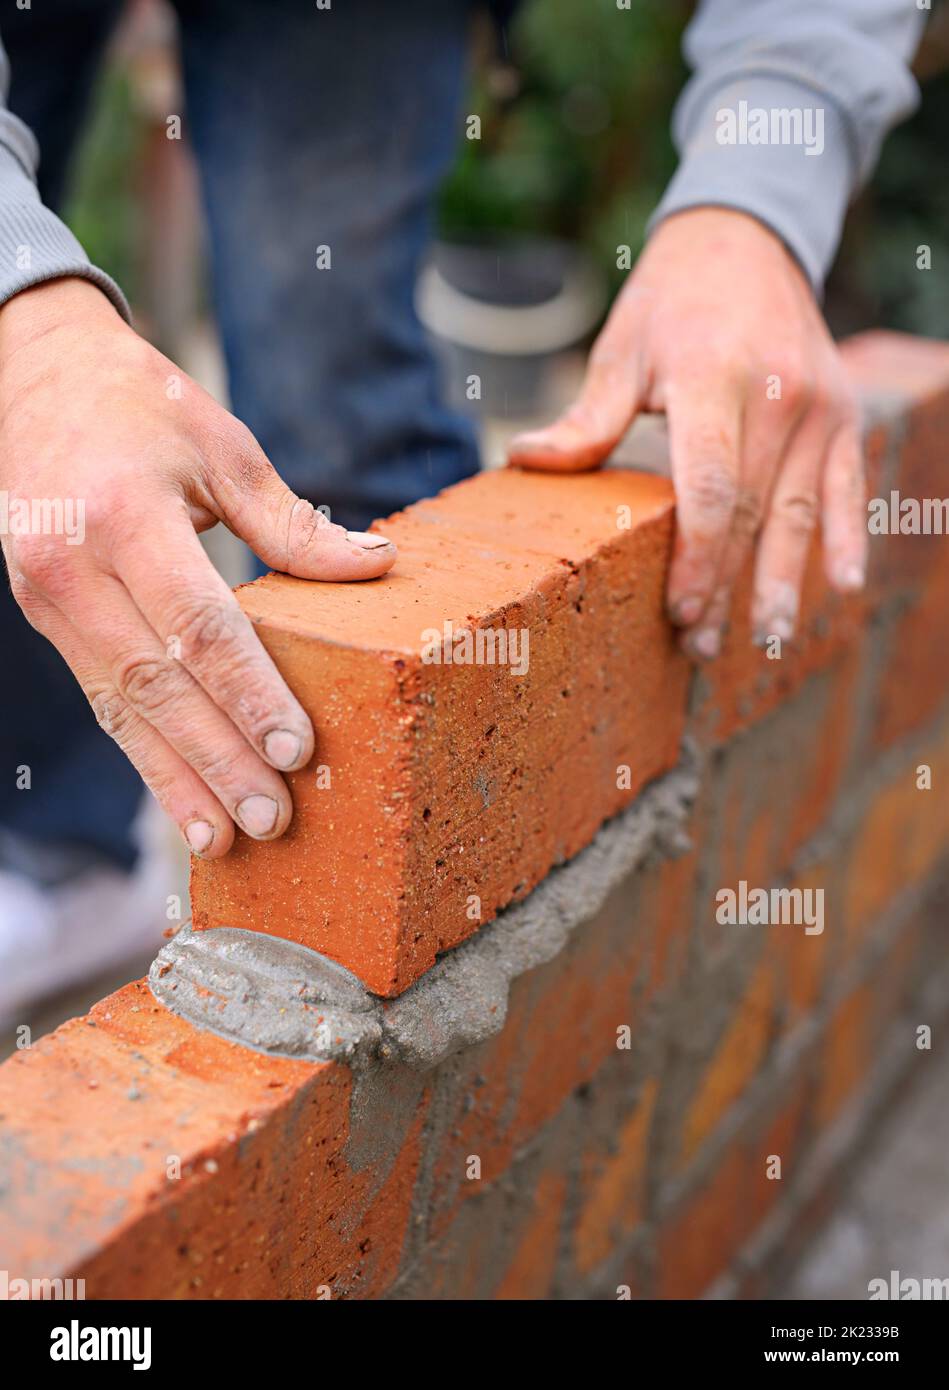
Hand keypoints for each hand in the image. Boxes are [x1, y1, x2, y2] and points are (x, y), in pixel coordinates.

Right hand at [0, 278, 395, 856]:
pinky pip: (103, 698)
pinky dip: (144, 754)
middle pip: (156, 684)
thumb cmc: (139, 405)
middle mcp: (72, 568)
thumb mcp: (220, 445)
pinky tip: (181, 798)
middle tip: (272, 819)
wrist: (33, 378)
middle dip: (217, 760)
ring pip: (120, 708)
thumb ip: (291, 522)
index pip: (196, 624)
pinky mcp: (47, 620)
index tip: (295, 750)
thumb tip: (377, 567)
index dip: (248, 692)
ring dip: (175, 779)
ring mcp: (50, 600)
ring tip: (224, 840)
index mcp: (121, 516)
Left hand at [508, 208, 865, 659]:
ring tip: (764, 638)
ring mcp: (819, 406)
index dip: (697, 559)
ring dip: (781, 582)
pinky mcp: (844, 413)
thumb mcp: (620, 349)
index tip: (677, 609)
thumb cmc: (670, 302)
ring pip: (801, 512)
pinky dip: (848, 537)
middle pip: (752, 514)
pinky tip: (842, 587)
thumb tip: (522, 461)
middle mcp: (778, 396)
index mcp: (715, 380)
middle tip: (699, 646)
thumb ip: (587, 419)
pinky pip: (849, 487)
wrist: (745, 240)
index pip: (711, 490)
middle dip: (727, 587)